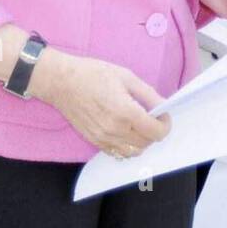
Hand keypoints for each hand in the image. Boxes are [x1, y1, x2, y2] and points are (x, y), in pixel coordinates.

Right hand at [31, 50, 170, 157]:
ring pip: (134, 152)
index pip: (156, 132)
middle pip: (147, 143)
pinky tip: (124, 131)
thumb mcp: (125, 76)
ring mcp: (104, 138)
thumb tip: (163, 106)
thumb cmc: (92, 74)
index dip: (165, 124)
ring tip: (138, 125)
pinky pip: (118, 153)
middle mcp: (116, 130)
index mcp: (126, 112)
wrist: (61, 82)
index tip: (163, 114)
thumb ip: (147, 94)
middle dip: (154, 131)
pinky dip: (127, 146)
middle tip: (151, 116)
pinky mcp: (95, 142)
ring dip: (142, 141)